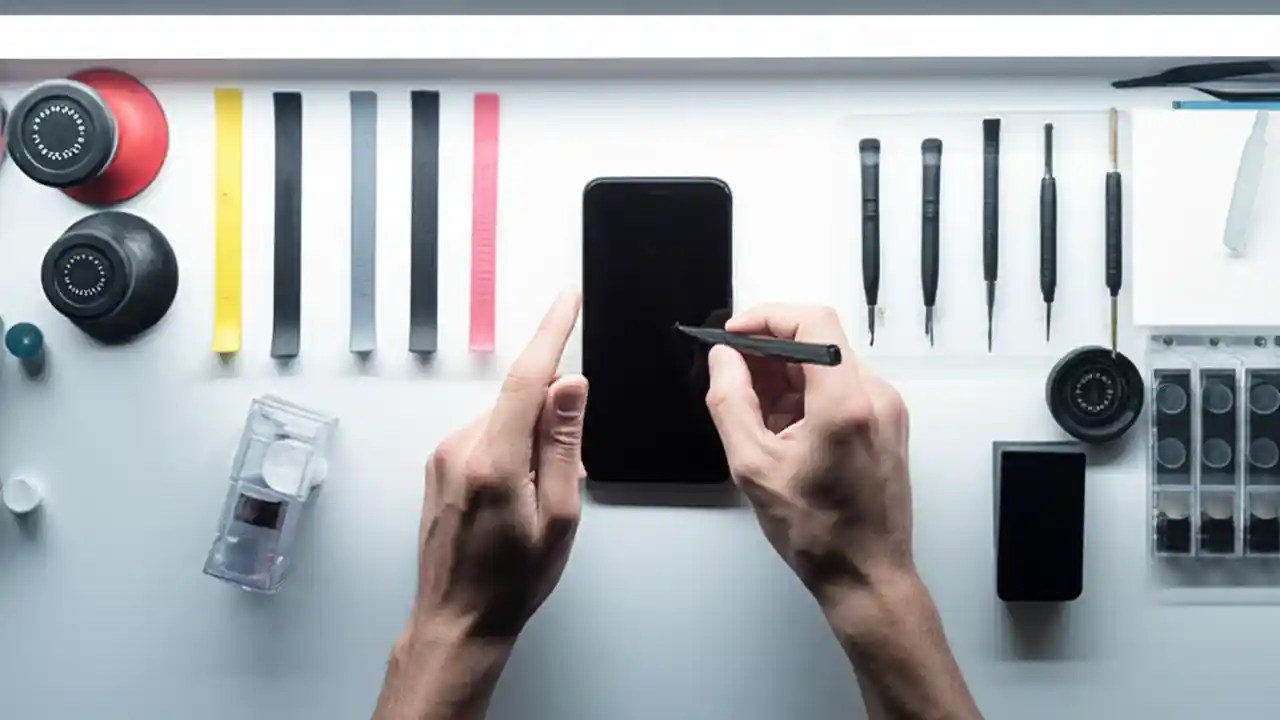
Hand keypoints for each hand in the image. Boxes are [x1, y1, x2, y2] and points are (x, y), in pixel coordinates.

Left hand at [411, 289, 587, 641]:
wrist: (458, 619)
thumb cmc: (511, 581)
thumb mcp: (559, 516)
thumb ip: (563, 443)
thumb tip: (570, 386)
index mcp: (494, 462)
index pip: (529, 378)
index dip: (552, 331)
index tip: (568, 298)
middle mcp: (459, 449)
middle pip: (519, 402)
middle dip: (552, 423)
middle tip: (564, 481)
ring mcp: (443, 456)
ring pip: (504, 421)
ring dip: (530, 444)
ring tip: (534, 504)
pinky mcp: (438, 464)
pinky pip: (486, 438)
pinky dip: (510, 454)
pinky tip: (514, 501)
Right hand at [704, 304, 912, 605]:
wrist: (865, 574)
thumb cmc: (819, 533)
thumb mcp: (753, 467)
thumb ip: (731, 403)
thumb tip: (723, 361)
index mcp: (846, 404)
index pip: (811, 322)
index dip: (766, 317)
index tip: (734, 334)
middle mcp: (875, 397)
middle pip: (817, 340)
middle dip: (768, 352)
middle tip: (732, 377)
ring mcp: (885, 409)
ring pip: (826, 364)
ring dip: (784, 378)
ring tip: (756, 419)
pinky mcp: (885, 421)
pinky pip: (839, 387)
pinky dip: (804, 396)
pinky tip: (782, 430)